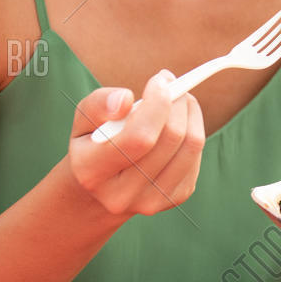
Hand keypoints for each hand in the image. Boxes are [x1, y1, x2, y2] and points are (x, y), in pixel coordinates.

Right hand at [66, 70, 205, 215]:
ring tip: (178, 98)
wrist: (101, 187)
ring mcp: (150, 201)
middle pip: (170, 139)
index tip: (161, 80)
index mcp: (92, 172)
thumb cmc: (93, 142)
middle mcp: (121, 195)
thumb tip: (126, 100)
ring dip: (190, 113)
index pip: (138, 137)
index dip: (157, 104)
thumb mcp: (84, 119)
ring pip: (190, 146)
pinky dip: (193, 130)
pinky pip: (196, 156)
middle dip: (177, 102)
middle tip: (172, 83)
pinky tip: (178, 123)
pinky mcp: (174, 199)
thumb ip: (99, 104)